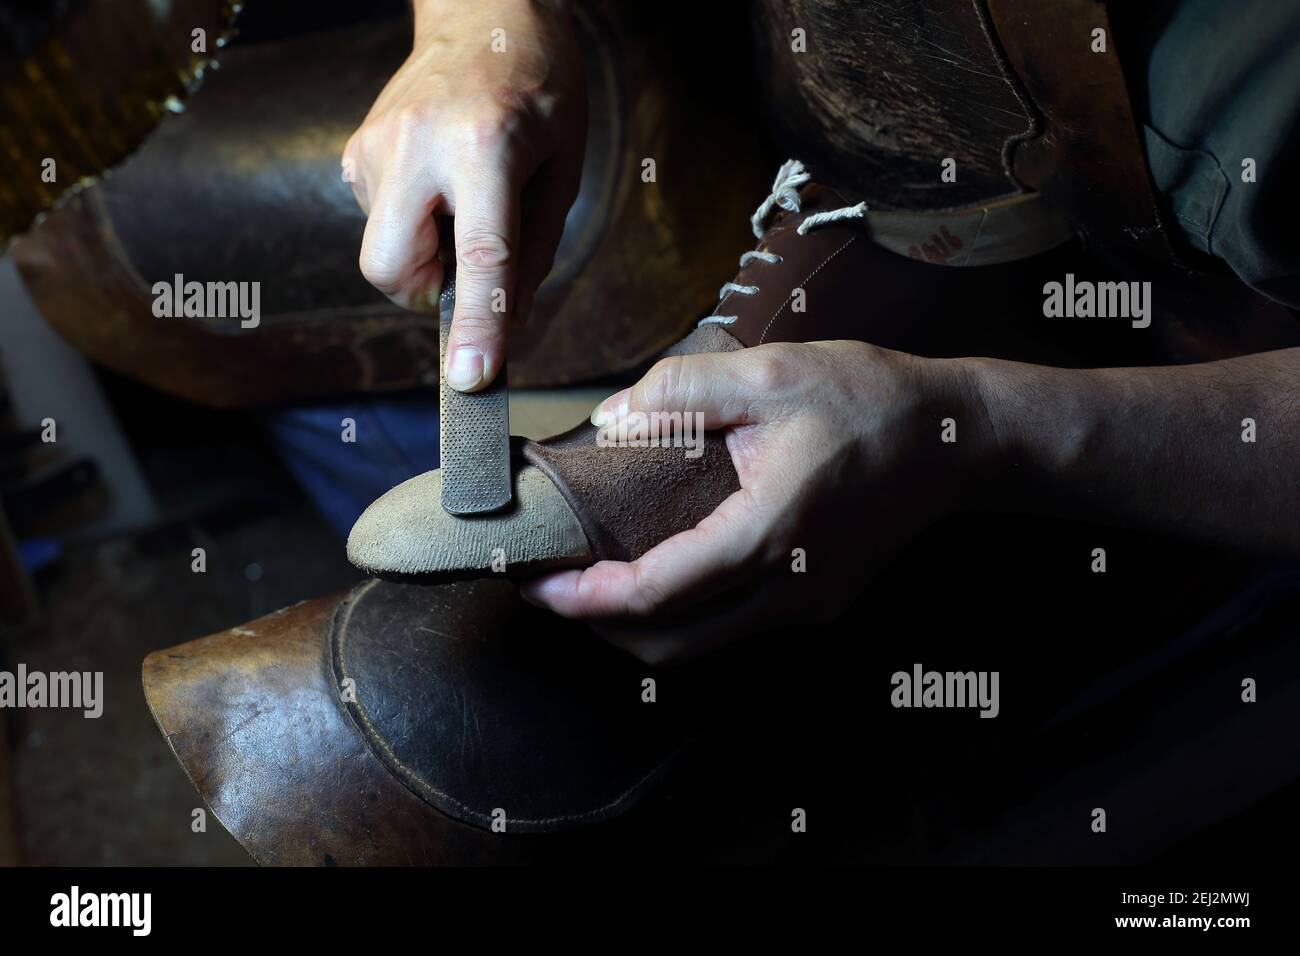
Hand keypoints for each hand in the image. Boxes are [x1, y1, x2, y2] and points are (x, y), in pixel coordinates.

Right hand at [344, 0, 585, 390]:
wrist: (485, 12)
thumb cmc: (539, 87)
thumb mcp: (562, 169)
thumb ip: (532, 251)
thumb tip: (504, 322)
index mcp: (485, 148)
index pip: (479, 258)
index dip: (476, 324)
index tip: (471, 378)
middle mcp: (417, 146)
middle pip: (390, 270)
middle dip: (424, 293)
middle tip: (465, 265)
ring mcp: (375, 145)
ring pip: (381, 252)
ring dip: (422, 253)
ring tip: (462, 199)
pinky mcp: (356, 149)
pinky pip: (377, 221)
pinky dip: (410, 224)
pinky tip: (439, 181)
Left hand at [522, 341, 991, 664]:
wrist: (955, 439)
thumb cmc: (869, 402)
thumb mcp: (771, 373)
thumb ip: (682, 389)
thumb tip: (610, 418)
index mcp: (766, 538)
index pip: (654, 594)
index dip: (584, 597)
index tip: (536, 582)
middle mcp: (786, 591)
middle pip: (670, 647)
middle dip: (600, 627)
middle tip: (551, 589)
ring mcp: (806, 606)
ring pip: (702, 646)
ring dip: (640, 625)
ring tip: (593, 581)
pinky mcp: (817, 602)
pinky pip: (734, 625)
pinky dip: (684, 613)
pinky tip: (660, 569)